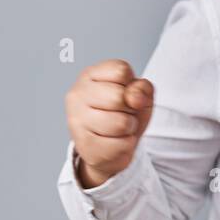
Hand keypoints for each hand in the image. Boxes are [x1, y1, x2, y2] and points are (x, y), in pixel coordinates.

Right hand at [65, 59, 154, 188]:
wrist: (111, 149)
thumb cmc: (124, 113)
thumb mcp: (140, 93)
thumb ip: (142, 88)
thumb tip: (135, 98)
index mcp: (90, 75)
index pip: (121, 71)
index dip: (132, 85)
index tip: (125, 93)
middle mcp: (77, 94)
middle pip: (119, 97)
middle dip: (131, 108)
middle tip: (123, 113)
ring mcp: (77, 120)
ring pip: (121, 123)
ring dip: (130, 127)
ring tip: (120, 128)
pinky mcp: (84, 145)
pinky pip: (122, 144)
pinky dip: (126, 144)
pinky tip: (114, 141)